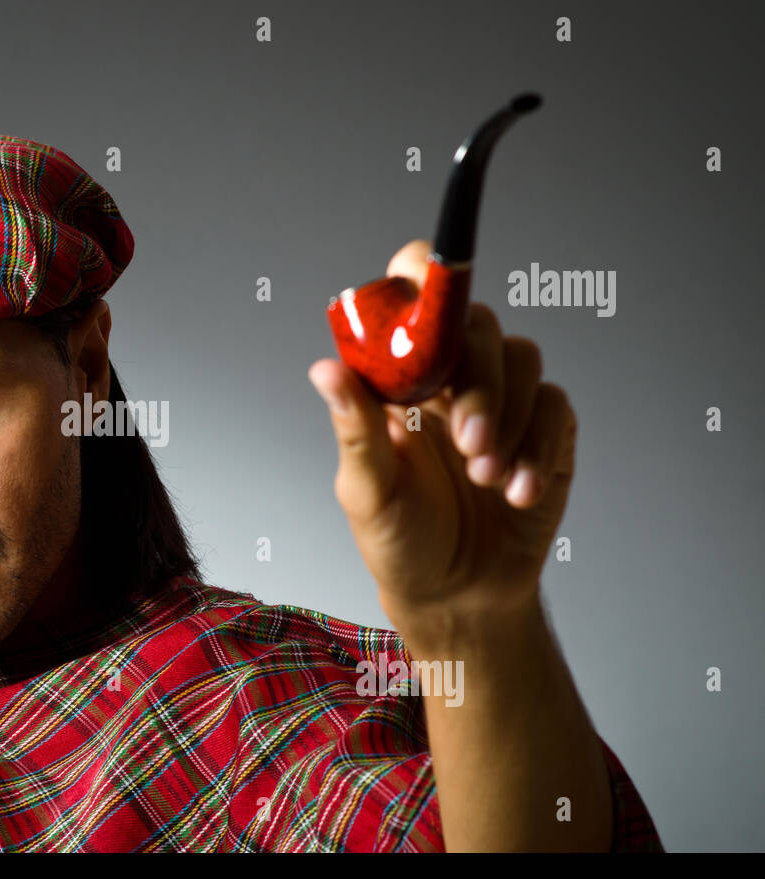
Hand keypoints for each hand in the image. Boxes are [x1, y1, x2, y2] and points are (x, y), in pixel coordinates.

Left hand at [309, 240, 577, 654]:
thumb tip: (324, 370)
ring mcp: (500, 398)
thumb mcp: (367, 492)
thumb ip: (354, 429)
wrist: (458, 596)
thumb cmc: (401, 541)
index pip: (410, 294)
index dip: (423, 283)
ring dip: (508, 416)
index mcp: (396, 378)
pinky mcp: (543, 429)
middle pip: (476, 322)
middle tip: (469, 444)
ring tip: (486, 477)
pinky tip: (518, 492)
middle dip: (478, 379)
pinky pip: (554, 405)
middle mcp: (448, 376)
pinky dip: (539, 447)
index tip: (430, 322)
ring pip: (521, 356)